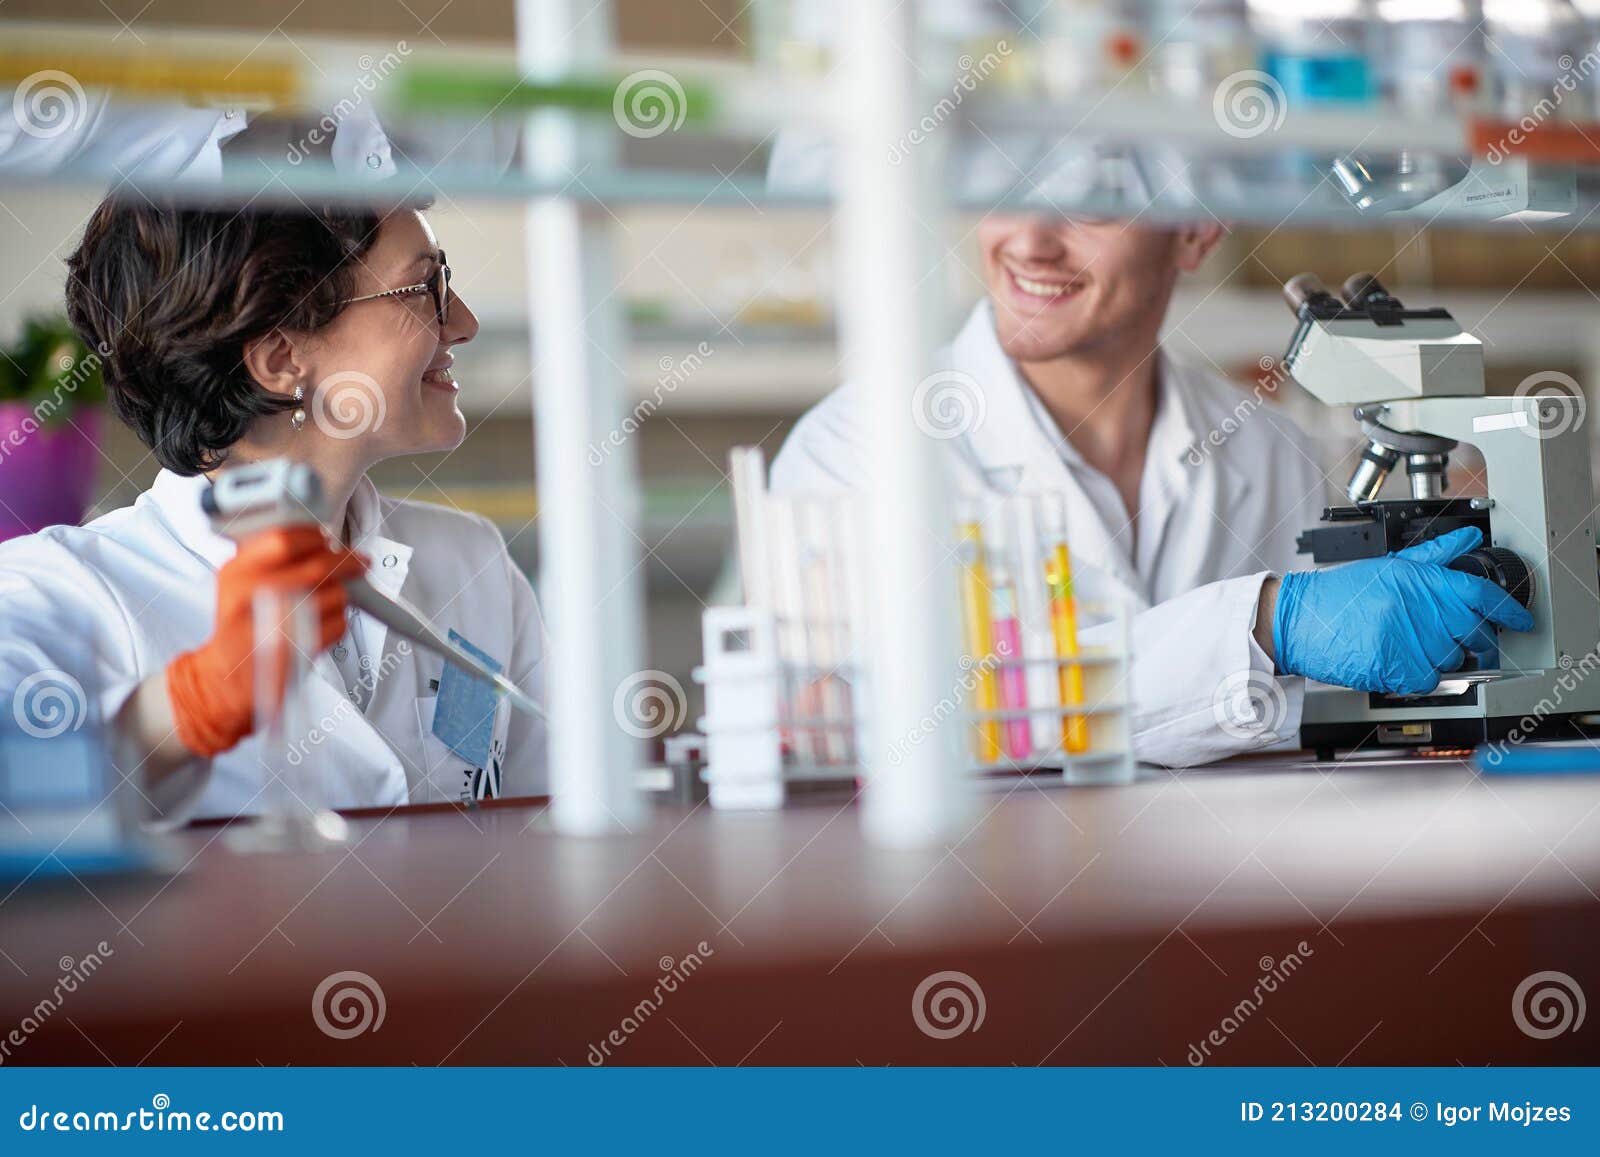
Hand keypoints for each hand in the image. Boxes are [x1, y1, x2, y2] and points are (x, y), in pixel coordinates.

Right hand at [166, 526, 367, 756]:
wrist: (228, 677)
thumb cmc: (238, 627)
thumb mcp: (236, 581)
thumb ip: (268, 554)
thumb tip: (315, 537)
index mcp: (238, 573)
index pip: (285, 539)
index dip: (314, 537)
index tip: (325, 539)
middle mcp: (256, 596)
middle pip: (319, 566)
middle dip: (347, 562)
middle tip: (357, 561)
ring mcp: (280, 624)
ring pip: (336, 595)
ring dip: (341, 595)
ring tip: (327, 599)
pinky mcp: (302, 648)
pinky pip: (339, 623)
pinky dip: (338, 621)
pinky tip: (321, 624)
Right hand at [1272, 526, 1534, 694]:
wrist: (1298, 620)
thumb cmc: (1339, 596)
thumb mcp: (1388, 567)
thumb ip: (1433, 557)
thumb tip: (1468, 540)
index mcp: (1417, 579)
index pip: (1479, 594)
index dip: (1508, 610)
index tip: (1521, 620)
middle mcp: (1414, 606)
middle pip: (1471, 631)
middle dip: (1473, 639)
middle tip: (1456, 638)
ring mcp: (1404, 636)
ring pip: (1451, 659)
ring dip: (1440, 658)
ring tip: (1412, 645)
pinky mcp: (1391, 664)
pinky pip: (1428, 679)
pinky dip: (1420, 676)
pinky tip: (1401, 661)